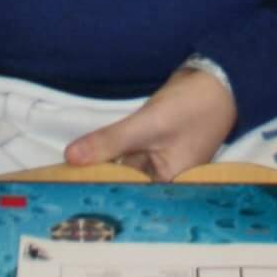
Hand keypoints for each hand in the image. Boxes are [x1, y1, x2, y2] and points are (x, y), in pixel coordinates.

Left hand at [63, 69, 237, 181]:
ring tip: (63, 180)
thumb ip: (110, 141)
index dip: (100, 198)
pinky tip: (85, 159)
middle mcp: (164, 179)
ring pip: (123, 169)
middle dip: (96, 185)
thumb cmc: (193, 107)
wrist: (218, 77)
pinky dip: (110, 155)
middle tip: (58, 192)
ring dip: (99, 169)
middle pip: (125, 186)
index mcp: (170, 186)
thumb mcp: (149, 125)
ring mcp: (158, 161)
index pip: (129, 198)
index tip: (67, 200)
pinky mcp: (152, 144)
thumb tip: (70, 158)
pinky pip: (126, 154)